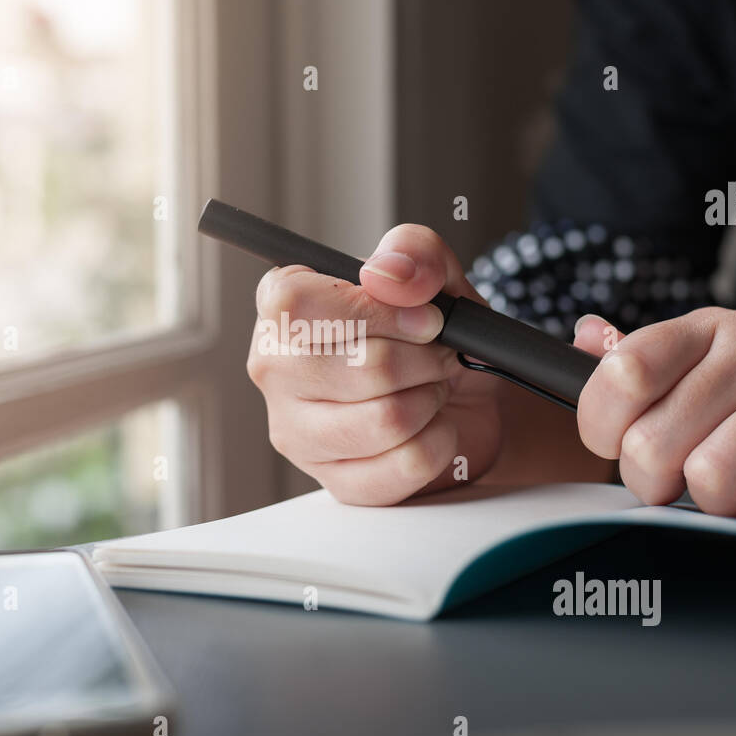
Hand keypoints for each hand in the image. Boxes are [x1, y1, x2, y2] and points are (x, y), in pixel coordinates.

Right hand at [246, 225, 502, 504]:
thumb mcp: (436, 277)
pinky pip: (405, 465)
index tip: (425, 317)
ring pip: (385, 421)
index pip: (295, 303)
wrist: (461, 401)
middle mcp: (274, 369)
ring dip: (432, 399)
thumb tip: (387, 273)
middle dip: (423, 359)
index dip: (373, 311)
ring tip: (431, 387)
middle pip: (360, 366)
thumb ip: (415, 254)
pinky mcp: (334, 482)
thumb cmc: (429, 335)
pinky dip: (440, 442)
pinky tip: (431, 427)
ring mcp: (296, 433)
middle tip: (437, 354)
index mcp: (281, 306)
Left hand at [573, 307, 735, 525]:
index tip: (621, 446)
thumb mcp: (720, 363)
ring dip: (722, 503)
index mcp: (711, 331)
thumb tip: (582, 340)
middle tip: (688, 483)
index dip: (602, 427)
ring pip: (713, 474)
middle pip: (654, 442)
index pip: (621, 373)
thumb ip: (649, 362)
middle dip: (660, 484)